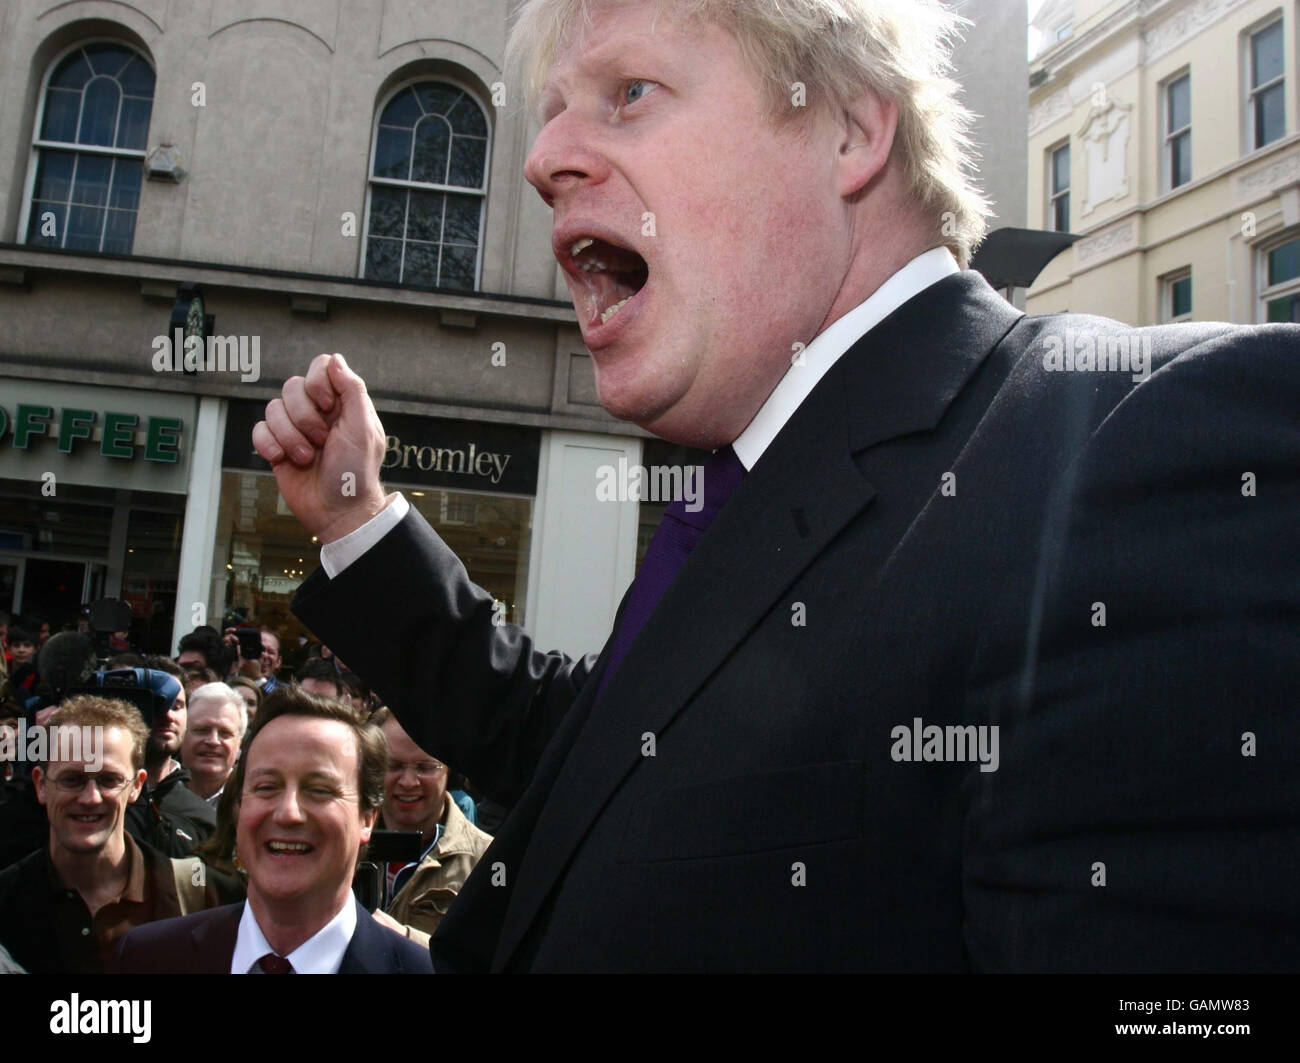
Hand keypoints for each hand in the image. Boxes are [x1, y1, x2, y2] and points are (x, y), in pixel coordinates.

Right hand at [252, 354, 388, 541]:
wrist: (338, 512)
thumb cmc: (356, 472)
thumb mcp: (364, 428)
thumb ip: (352, 389)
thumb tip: (335, 358)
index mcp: (342, 403)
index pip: (320, 367)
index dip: (318, 382)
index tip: (328, 405)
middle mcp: (317, 412)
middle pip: (292, 387)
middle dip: (305, 417)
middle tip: (322, 441)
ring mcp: (295, 429)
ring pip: (273, 408)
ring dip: (290, 436)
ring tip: (307, 457)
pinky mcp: (277, 446)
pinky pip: (259, 430)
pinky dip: (269, 445)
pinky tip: (283, 459)